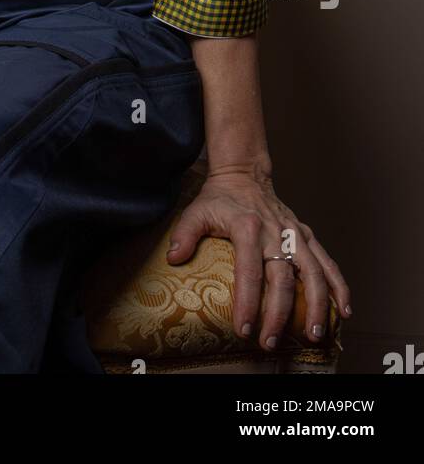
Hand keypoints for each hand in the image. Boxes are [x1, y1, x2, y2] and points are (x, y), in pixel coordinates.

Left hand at [165, 169, 351, 350]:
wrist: (244, 173)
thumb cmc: (219, 198)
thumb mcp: (196, 211)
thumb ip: (184, 234)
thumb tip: (173, 258)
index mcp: (247, 227)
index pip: (249, 271)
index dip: (248, 302)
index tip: (244, 329)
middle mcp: (275, 231)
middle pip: (282, 278)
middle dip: (278, 314)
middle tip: (270, 342)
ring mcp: (294, 234)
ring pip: (313, 272)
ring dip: (316, 305)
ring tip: (314, 334)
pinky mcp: (306, 235)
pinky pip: (327, 262)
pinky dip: (339, 285)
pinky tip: (343, 310)